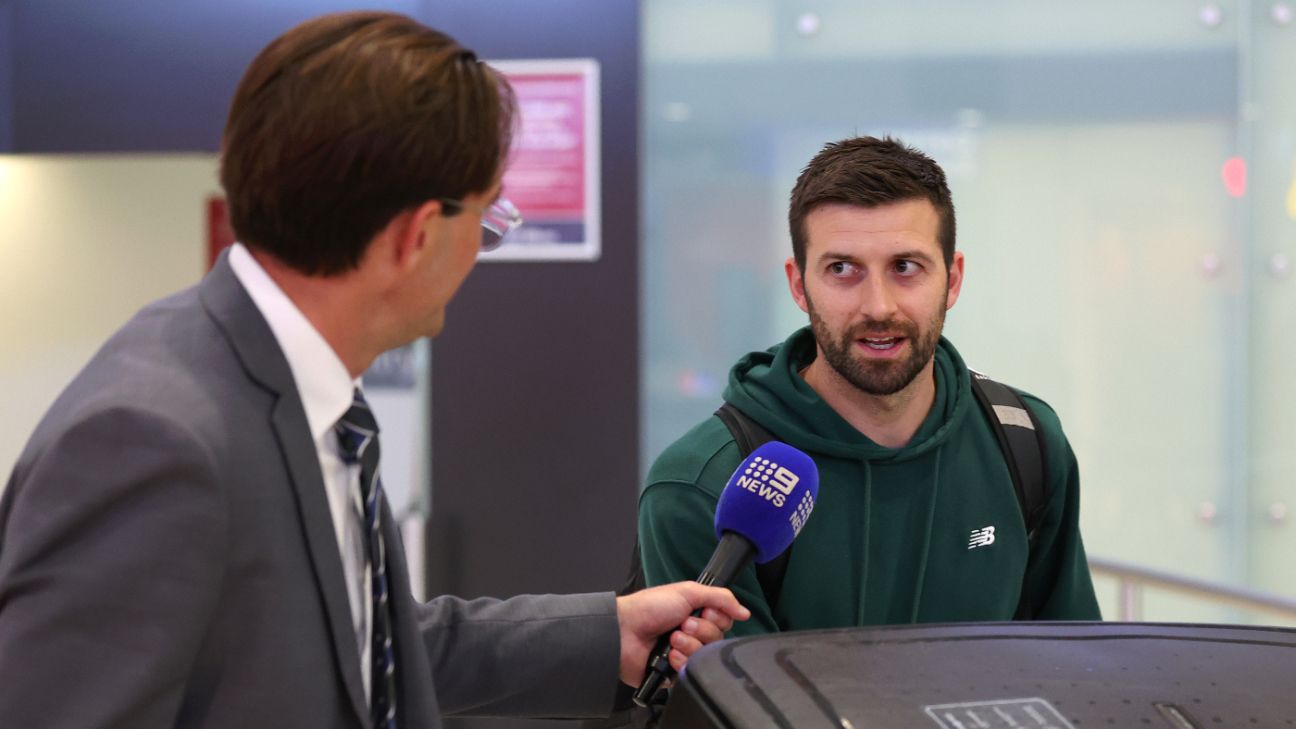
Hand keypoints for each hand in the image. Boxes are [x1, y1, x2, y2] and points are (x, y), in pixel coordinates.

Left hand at [615, 581, 749, 684]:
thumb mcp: (688, 592)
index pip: (724, 622)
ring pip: (704, 657)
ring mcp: (682, 654)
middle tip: (682, 624)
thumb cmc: (648, 607)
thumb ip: (720, 598)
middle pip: (716, 640)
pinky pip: (690, 671)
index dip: (716, 618)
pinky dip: (679, 661)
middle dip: (700, 631)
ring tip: (671, 639)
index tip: (703, 611)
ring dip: (688, 645)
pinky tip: (667, 654)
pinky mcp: (673, 673)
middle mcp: (691, 634)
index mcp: (695, 614)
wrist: (623, 631)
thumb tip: (744, 611)